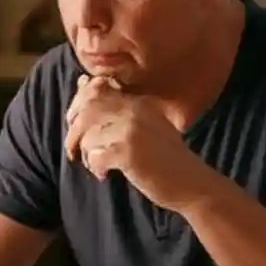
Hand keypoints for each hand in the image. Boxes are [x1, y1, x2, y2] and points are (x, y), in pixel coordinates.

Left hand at [64, 75, 210, 208]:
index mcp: (137, 101)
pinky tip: (105, 174)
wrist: (191, 184)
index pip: (95, 90)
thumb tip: (82, 82)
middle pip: (87, 110)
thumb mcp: (143, 124)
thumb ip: (114, 105)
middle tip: (74, 150)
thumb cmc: (163, 157)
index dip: (77, 106)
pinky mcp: (129, 153)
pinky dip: (95, 167)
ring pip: (88, 135)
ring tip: (97, 165)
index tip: (74, 125)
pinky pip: (95, 155)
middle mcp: (135, 110)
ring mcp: (132, 130)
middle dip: (74, 131)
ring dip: (86, 154)